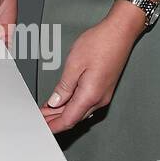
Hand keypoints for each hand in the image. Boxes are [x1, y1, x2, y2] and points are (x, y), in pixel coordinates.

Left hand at [41, 9, 139, 132]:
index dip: (53, 126)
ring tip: (46, 112)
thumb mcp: (74, 64)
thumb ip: (64, 87)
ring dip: (63, 113)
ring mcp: (103, 94)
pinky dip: (72, 105)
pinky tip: (63, 102)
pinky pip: (85, 102)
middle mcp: (99, 98)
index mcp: (91, 95)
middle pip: (74, 117)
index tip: (41, 128)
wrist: (120, 32)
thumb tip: (55, 102)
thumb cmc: (100, 43)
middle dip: (55, 120)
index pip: (69, 119)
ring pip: (80, 111)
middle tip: (39, 119)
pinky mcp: (103, 88)